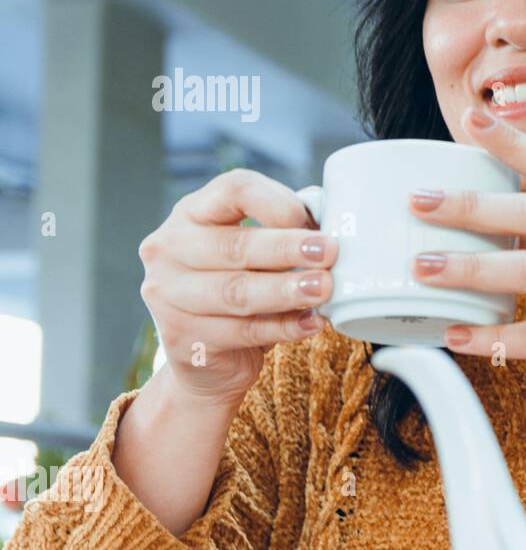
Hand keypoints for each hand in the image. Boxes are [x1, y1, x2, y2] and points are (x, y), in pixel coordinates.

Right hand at [137, 168, 337, 404]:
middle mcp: (169, 248)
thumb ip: (283, 233)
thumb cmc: (241, 289)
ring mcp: (168, 295)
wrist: (207, 360)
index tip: (313, 223)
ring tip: (324, 289)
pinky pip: (242, 332)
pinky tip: (311, 322)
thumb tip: (334, 227)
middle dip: (286, 249)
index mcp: (192, 213)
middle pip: (233, 245)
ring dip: (286, 290)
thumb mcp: (255, 253)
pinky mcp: (182, 339)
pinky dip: (283, 327)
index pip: (233, 190)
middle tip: (329, 253)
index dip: (278, 204)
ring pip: (236, 292)